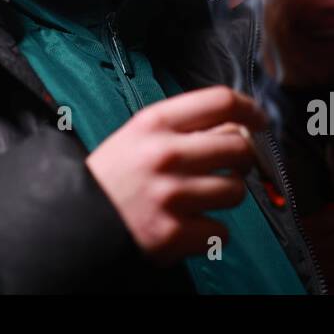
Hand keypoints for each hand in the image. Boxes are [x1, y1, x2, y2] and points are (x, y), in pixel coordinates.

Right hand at [85, 86, 265, 265]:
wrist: (75, 220)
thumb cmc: (112, 178)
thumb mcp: (137, 136)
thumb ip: (182, 128)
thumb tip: (238, 127)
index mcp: (154, 123)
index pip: (220, 101)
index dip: (249, 109)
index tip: (259, 120)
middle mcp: (165, 154)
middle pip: (238, 145)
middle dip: (243, 158)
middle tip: (230, 166)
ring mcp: (172, 194)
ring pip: (236, 191)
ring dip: (224, 197)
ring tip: (199, 199)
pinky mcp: (175, 232)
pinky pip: (222, 230)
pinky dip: (210, 233)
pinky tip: (188, 226)